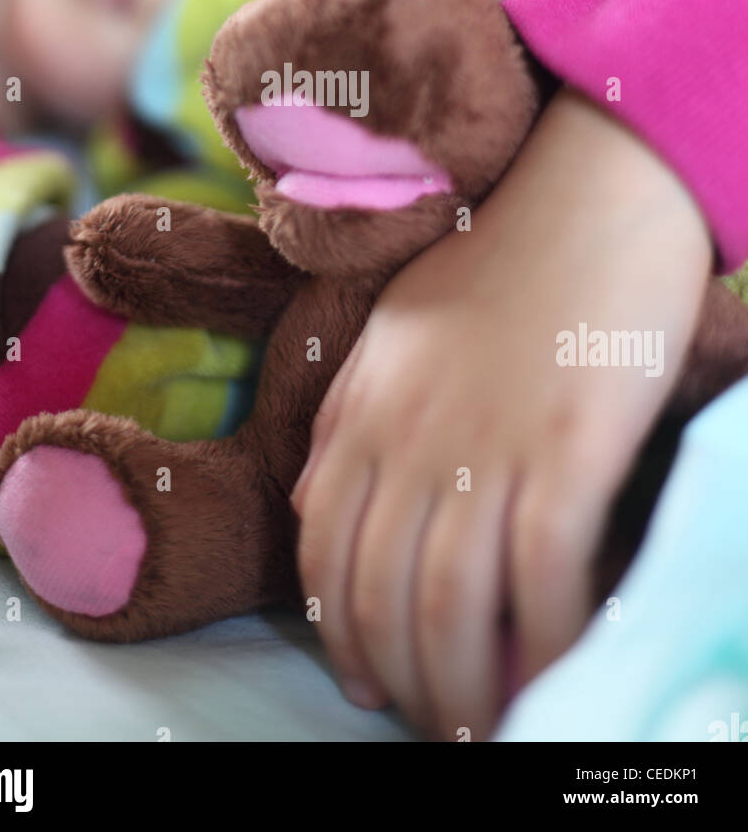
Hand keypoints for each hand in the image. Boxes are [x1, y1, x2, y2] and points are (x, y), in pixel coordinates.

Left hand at [291, 91, 711, 739]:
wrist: (586, 182)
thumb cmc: (501, 255)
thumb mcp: (395, 331)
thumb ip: (352, 415)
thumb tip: (322, 506)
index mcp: (362, 409)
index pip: (323, 553)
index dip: (341, 634)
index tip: (373, 681)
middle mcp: (408, 435)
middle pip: (381, 596)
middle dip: (406, 681)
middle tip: (442, 723)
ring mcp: (485, 440)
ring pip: (449, 605)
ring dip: (467, 687)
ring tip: (491, 725)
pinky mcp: (567, 443)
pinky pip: (543, 576)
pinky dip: (546, 643)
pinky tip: (557, 667)